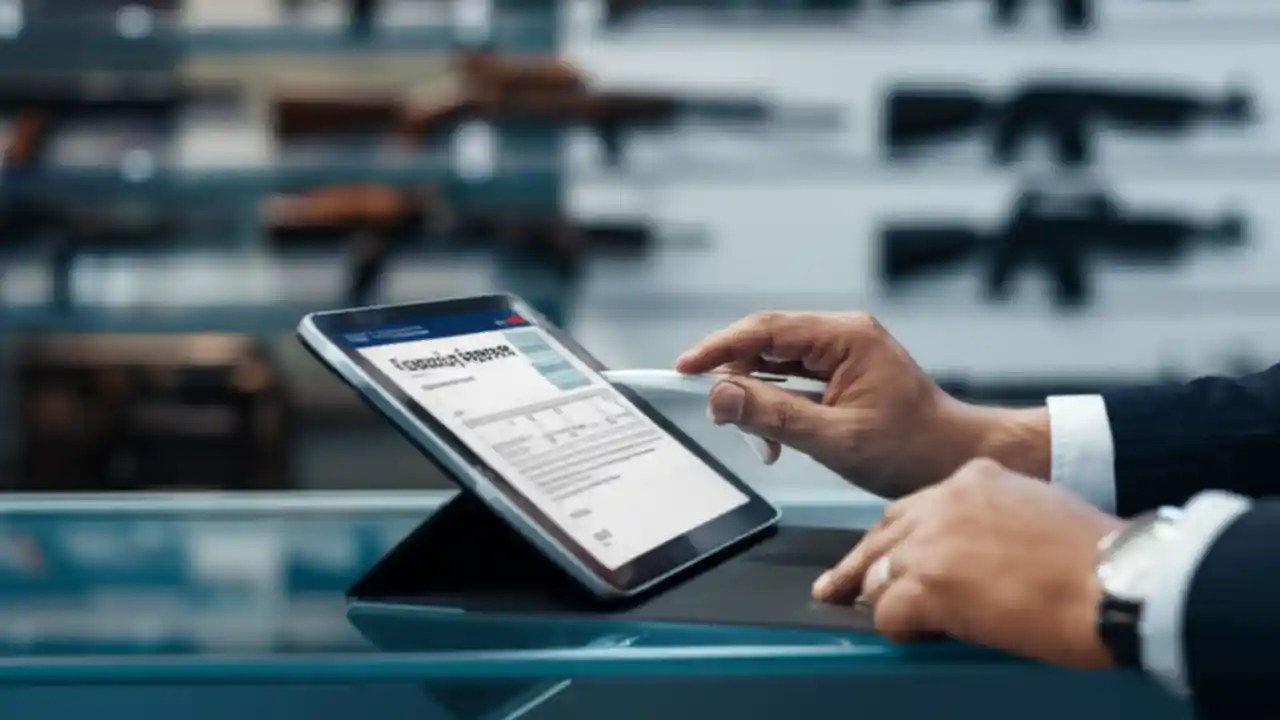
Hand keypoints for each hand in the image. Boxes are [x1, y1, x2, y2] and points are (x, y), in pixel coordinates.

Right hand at [676, 311, 1048, 497]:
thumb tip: (720, 397)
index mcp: (847, 337)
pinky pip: (791, 381)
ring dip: (756, 400)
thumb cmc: (912, 449)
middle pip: (765, 343)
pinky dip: (775, 408)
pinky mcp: (841, 373)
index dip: (719, 348)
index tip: (684, 368)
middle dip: (737, 379)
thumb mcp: (835, 438)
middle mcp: (843, 335)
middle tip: (719, 416)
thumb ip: (773, 416)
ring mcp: (843, 353)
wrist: (955, 459)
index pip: (765, 330)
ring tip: (760, 441)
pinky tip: (776, 439)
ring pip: (775, 364)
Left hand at [814, 458, 1122, 668]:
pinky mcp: (927, 585)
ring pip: (878, 574)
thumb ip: (996, 519)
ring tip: (889, 620)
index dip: (901, 538)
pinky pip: (888, 613)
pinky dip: (899, 630)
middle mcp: (945, 501)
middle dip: (864, 565)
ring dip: (884, 601)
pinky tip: (920, 636)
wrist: (1117, 581)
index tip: (892, 555)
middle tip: (838, 587)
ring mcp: (931, 542)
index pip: (916, 506)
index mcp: (977, 477)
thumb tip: (977, 552)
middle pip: (883, 535)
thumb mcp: (1040, 509)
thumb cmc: (1098, 558)